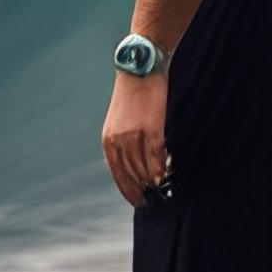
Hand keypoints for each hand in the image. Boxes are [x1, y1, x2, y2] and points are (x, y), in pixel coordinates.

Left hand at [101, 70, 169, 206]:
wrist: (140, 70)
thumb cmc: (131, 95)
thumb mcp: (118, 120)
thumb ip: (122, 141)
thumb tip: (132, 163)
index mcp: (108, 139)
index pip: (117, 172)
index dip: (126, 189)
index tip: (135, 200)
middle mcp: (118, 140)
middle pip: (130, 173)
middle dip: (138, 189)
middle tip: (147, 200)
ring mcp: (135, 135)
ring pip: (143, 167)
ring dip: (150, 181)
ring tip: (157, 189)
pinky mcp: (151, 128)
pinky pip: (156, 155)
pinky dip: (159, 168)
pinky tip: (163, 177)